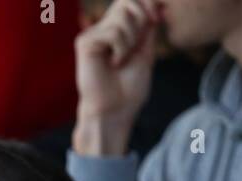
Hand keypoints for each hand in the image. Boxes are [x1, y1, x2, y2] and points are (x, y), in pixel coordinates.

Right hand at [73, 0, 158, 155]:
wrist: (116, 109)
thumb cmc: (130, 87)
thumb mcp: (146, 50)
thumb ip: (147, 25)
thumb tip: (154, 2)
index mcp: (116, 30)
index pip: (131, 0)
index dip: (148, 3)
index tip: (156, 19)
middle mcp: (102, 29)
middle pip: (127, 1)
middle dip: (142, 19)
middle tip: (138, 43)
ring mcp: (92, 35)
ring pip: (122, 15)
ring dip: (131, 39)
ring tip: (122, 59)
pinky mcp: (84, 43)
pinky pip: (114, 33)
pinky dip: (121, 49)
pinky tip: (113, 63)